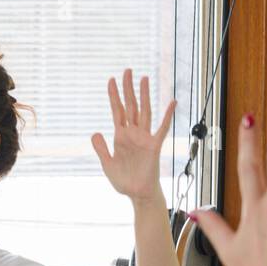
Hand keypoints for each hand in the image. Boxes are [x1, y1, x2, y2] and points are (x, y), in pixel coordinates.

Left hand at [91, 69, 175, 202]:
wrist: (137, 194)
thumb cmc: (124, 180)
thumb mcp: (107, 164)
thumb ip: (101, 148)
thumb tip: (95, 132)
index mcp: (120, 137)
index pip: (117, 111)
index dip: (114, 96)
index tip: (111, 80)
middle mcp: (133, 134)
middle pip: (130, 106)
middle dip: (128, 89)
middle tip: (127, 71)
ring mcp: (144, 138)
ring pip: (144, 112)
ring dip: (144, 95)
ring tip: (143, 78)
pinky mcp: (154, 146)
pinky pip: (162, 128)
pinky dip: (167, 116)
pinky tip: (172, 102)